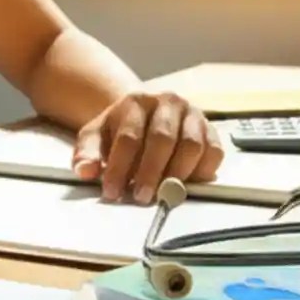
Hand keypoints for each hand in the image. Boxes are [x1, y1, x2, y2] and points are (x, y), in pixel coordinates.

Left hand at [72, 92, 223, 203]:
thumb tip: (85, 171)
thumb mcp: (97, 136)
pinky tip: (187, 184)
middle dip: (150, 172)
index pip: (129, 136)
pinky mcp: (210, 129)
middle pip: (162, 138)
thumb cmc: (120, 128)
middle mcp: (167, 103)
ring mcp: (192, 114)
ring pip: (191, 145)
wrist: (145, 113)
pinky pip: (213, 151)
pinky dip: (203, 170)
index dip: (120, 167)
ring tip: (163, 193)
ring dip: (177, 174)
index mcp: (136, 102)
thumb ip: (87, 153)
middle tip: (140, 196)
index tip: (113, 191)